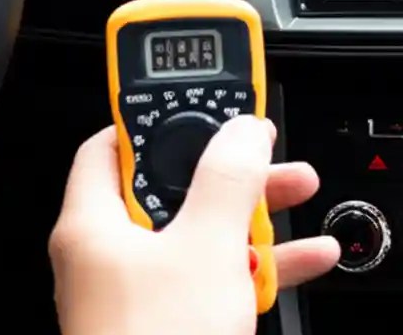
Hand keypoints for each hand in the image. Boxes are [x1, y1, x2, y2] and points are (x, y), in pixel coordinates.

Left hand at [49, 117, 339, 334]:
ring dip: (257, 214)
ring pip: (205, 232)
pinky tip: (307, 256)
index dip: (160, 113)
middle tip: (267, 144)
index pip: (115, 143)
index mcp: (95, 226)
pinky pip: (222, 275)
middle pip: (174, 186)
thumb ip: (227, 179)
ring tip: (299, 190)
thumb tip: (242, 129)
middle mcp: (114, 256)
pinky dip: (263, 262)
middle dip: (230, 166)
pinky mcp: (176, 322)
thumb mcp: (206, 247)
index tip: (205, 91)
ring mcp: (147, 292)